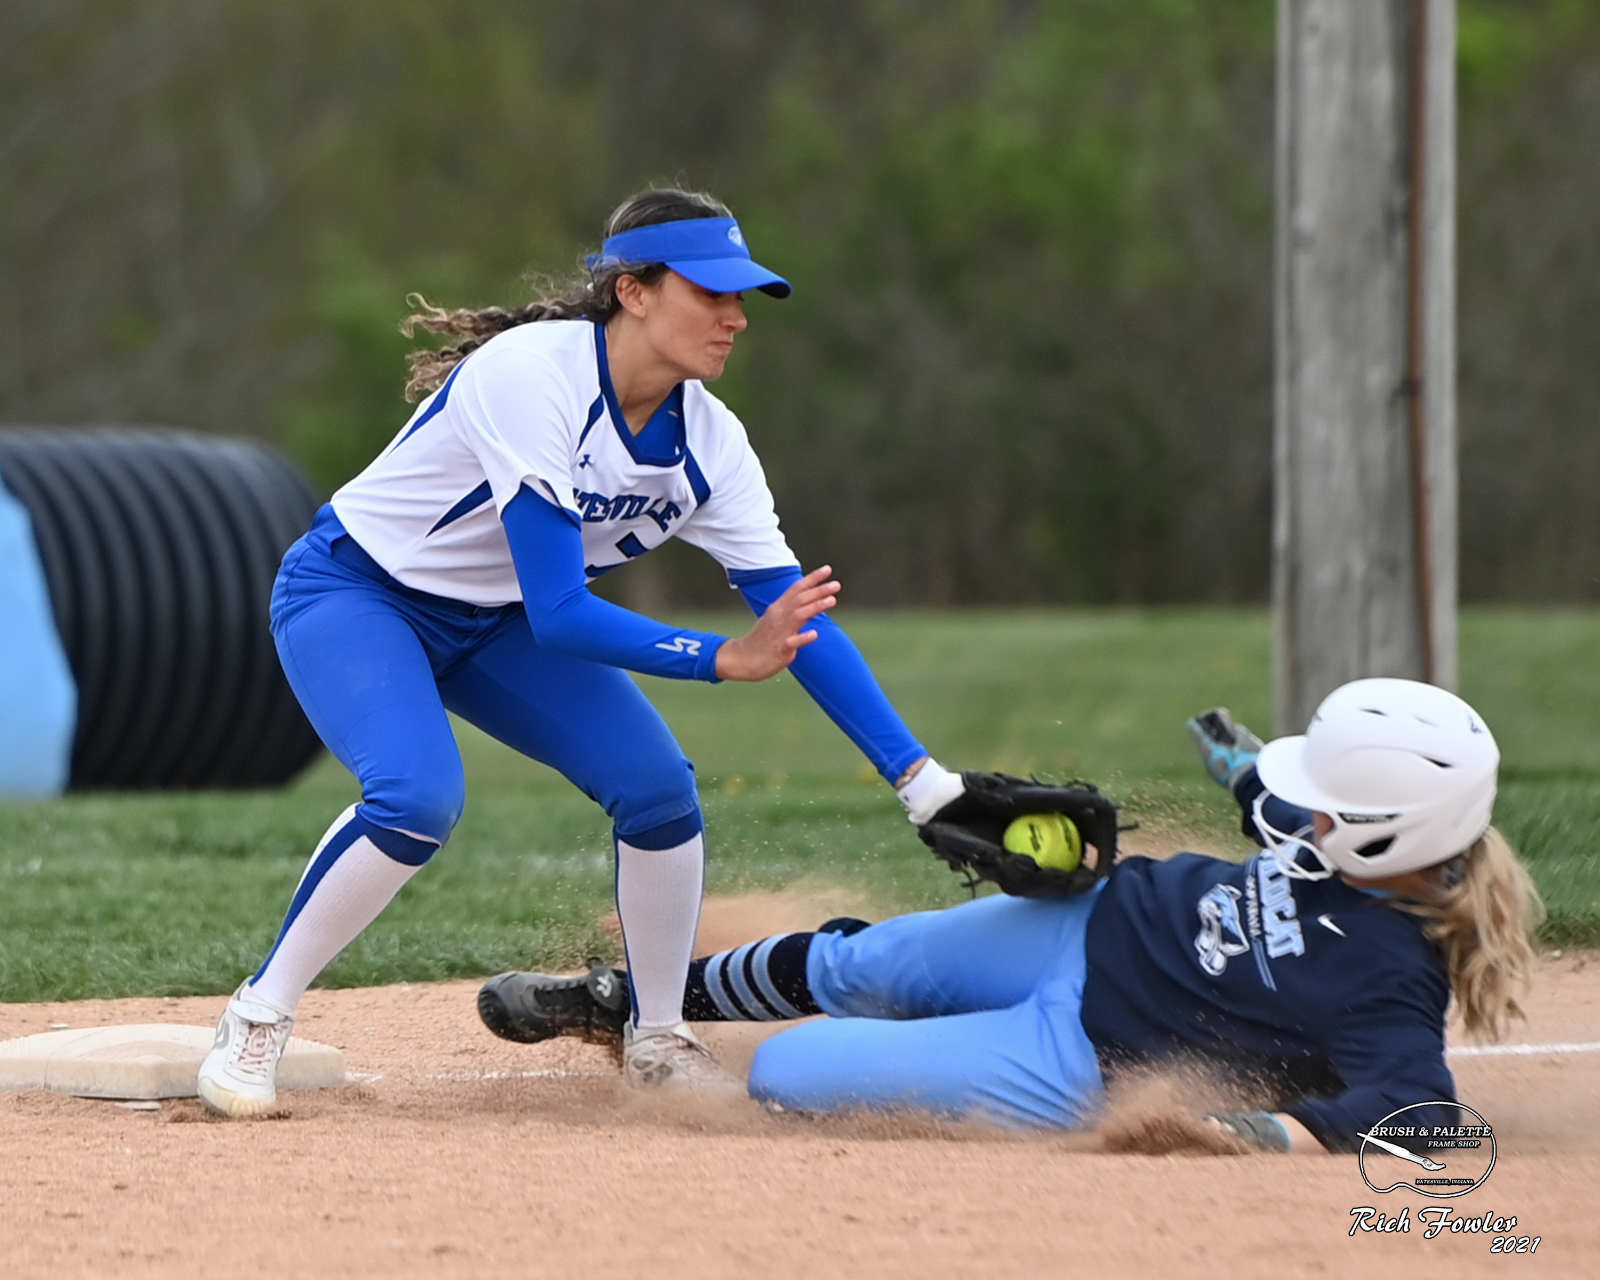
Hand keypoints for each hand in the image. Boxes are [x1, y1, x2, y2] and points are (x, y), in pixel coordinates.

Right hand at [715, 565, 838, 681]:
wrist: (744, 659)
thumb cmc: (764, 639)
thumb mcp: (776, 618)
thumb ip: (792, 608)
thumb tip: (811, 599)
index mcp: (779, 608)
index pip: (796, 589)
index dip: (812, 578)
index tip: (827, 569)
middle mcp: (779, 616)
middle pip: (800, 599)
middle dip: (819, 590)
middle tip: (836, 585)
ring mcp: (779, 632)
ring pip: (798, 615)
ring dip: (815, 606)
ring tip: (832, 600)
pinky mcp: (780, 649)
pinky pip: (792, 642)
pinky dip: (803, 637)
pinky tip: (814, 634)